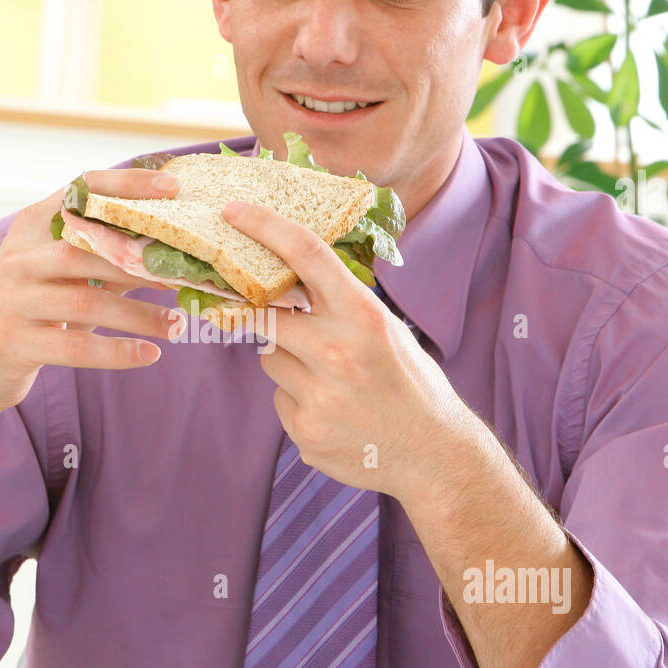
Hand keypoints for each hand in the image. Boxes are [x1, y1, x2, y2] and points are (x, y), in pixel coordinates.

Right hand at [0, 170, 182, 452]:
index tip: (172, 186)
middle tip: (187, 275)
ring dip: (140, 314)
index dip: (125, 185)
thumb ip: (98, 255)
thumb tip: (169, 250)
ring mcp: (11, 300)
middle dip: (142, 262)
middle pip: (88, 249)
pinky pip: (76, 345)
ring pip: (87, 299)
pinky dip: (118, 352)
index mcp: (31, 228)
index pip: (79, 191)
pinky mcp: (13, 342)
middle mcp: (18, 258)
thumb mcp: (55, 273)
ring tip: (178, 324)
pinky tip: (150, 355)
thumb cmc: (31, 310)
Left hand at [222, 201, 471, 502]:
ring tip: (332, 381)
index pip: (305, 254)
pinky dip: (298, 401)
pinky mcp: (305, 431)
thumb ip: (341, 305)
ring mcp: (318, 395)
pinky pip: (279, 400)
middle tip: (284, 323)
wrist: (433, 455)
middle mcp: (336, 352)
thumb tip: (287, 277)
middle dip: (269, 316)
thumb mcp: (387, 329)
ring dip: (288, 363)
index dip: (264, 226)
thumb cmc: (410, 383)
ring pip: (268, 359)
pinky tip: (334, 412)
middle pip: (266, 315)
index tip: (234, 213)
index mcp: (363, 315)